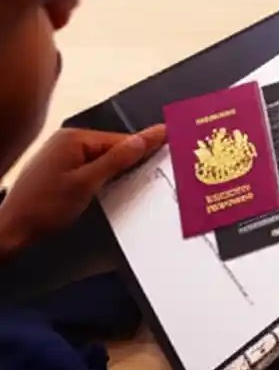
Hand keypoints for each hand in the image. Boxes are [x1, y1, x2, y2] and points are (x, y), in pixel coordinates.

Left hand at [0, 126, 165, 255]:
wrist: (11, 230)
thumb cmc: (44, 208)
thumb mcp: (87, 183)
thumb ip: (117, 160)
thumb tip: (144, 139)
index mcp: (73, 139)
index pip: (120, 140)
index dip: (146, 145)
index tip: (172, 141)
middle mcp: (66, 141)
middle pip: (112, 148)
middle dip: (133, 159)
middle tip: (165, 161)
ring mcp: (61, 155)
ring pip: (103, 159)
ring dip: (120, 169)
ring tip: (147, 173)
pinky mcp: (60, 170)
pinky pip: (91, 167)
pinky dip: (106, 175)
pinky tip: (117, 184)